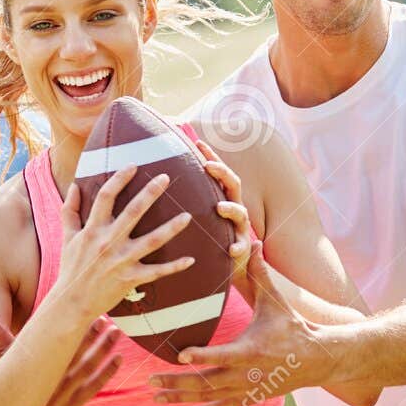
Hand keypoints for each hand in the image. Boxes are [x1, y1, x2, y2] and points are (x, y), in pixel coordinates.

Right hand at [0, 309, 120, 405]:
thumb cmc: (0, 391)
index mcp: (37, 367)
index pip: (61, 342)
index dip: (78, 327)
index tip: (90, 311)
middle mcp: (51, 381)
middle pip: (79, 354)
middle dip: (95, 336)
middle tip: (108, 320)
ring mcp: (61, 397)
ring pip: (89, 369)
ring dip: (104, 350)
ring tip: (117, 333)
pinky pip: (91, 390)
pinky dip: (106, 374)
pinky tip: (118, 360)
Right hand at [54, 166, 195, 325]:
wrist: (72, 302)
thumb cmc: (71, 267)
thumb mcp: (67, 237)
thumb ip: (70, 210)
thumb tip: (74, 184)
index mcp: (93, 229)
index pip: (105, 197)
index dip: (119, 179)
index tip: (133, 166)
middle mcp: (108, 242)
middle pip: (133, 212)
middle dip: (150, 193)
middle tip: (166, 177)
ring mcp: (122, 261)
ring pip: (152, 241)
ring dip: (171, 228)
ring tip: (188, 215)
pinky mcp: (131, 278)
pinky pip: (157, 271)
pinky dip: (174, 267)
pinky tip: (191, 260)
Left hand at [148, 242, 329, 405]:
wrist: (316, 358)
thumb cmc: (292, 325)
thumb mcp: (276, 300)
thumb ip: (261, 274)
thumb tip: (251, 242)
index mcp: (250, 350)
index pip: (222, 355)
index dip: (202, 355)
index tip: (180, 355)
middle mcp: (246, 374)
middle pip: (206, 382)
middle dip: (176, 383)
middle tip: (150, 380)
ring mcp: (246, 389)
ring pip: (209, 398)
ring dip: (181, 398)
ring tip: (156, 397)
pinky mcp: (249, 397)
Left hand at [192, 139, 250, 279]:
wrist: (227, 263)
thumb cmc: (207, 236)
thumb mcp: (199, 213)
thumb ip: (188, 196)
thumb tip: (162, 175)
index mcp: (223, 197)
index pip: (219, 172)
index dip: (211, 156)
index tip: (198, 142)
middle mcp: (235, 208)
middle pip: (233, 184)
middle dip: (222, 173)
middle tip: (207, 166)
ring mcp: (240, 227)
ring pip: (241, 213)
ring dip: (231, 208)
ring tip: (219, 207)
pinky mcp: (242, 248)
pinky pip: (242, 246)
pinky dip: (238, 246)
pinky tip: (232, 249)